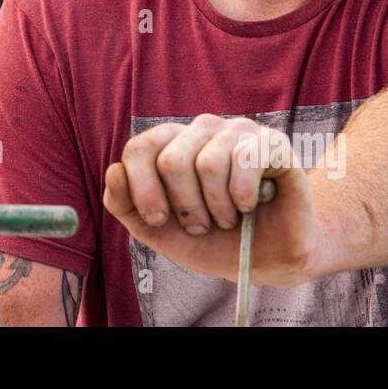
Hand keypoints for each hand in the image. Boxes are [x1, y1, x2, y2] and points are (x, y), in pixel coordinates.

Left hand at [102, 115, 318, 287]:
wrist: (267, 258)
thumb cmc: (211, 239)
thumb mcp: (158, 230)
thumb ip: (125, 204)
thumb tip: (114, 172)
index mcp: (172, 143)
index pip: (139, 148)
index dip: (142, 189)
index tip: (158, 219)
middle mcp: (202, 129)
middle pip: (172, 160)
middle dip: (185, 207)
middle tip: (202, 224)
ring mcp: (238, 131)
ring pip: (208, 164)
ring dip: (217, 208)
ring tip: (228, 218)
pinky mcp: (273, 142)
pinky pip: (246, 162)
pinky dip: (244, 197)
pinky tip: (250, 206)